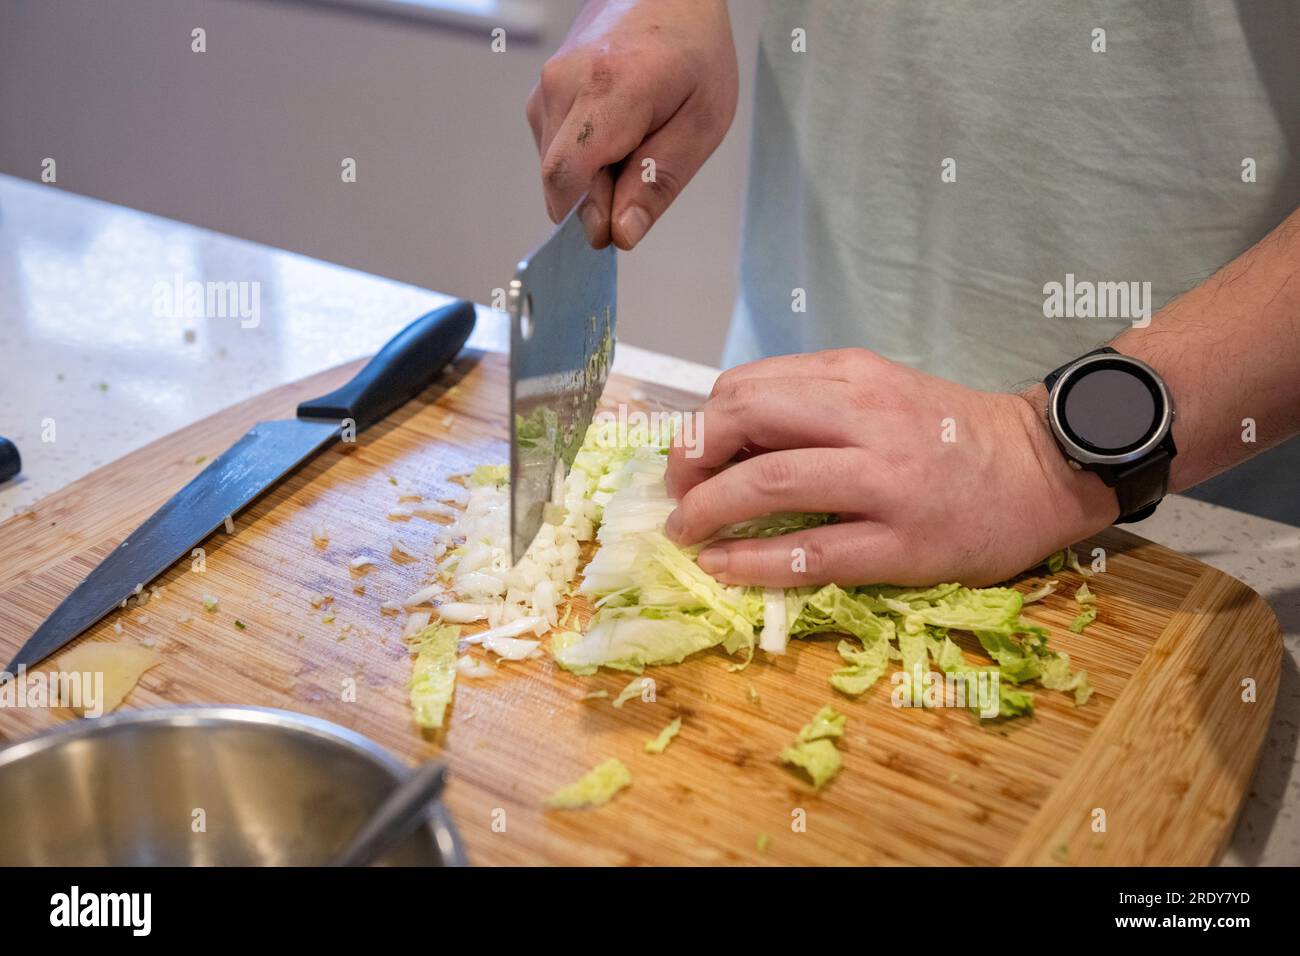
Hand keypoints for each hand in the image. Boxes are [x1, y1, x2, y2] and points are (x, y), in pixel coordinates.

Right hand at [526, 0, 737, 248]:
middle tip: (644, 166)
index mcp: (607, 89)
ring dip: (595, 176)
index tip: (618, 226)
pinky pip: (556, 152)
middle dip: (599, 196)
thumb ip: (660, 181)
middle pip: (559, 181)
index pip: (565, 179)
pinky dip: (586, 158)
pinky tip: (617, 130)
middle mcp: (562, 86)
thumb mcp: (703, 122)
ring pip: (557, 170)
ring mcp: (545, 88)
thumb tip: (621, 233)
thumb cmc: (693, 50)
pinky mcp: (540, 96)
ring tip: (635, 138)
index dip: (589, 217)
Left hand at [663, 349, 1119, 586]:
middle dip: (689, 460)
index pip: (744, 388)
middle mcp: (864, 419)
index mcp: (852, 377)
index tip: (690, 458)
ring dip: (707, 511)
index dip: (700, 425)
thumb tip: (725, 439)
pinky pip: (808, 552)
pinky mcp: (902, 543)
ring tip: (687, 532)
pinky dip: (750, 561)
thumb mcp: (879, 392)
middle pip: (743, 421)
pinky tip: (722, 567)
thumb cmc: (951, 434)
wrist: (1042, 470)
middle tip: (678, 493)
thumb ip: (811, 405)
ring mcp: (884, 482)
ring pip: (767, 485)